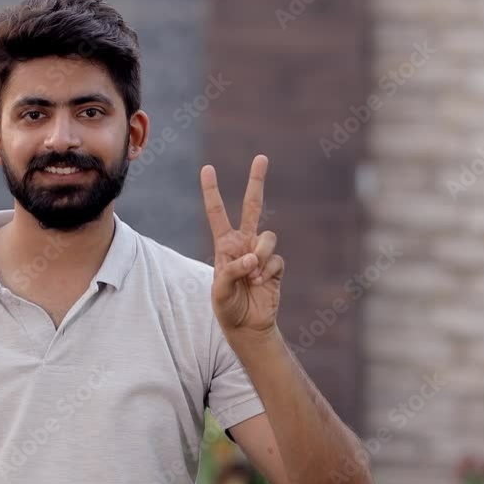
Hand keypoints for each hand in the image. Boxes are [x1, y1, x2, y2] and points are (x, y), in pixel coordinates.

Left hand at [201, 155, 283, 336]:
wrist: (247, 326)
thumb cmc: (227, 307)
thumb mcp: (219, 290)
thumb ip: (232, 271)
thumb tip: (253, 258)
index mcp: (224, 244)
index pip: (217, 212)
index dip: (212, 191)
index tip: (207, 169)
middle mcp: (244, 243)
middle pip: (253, 206)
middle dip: (257, 182)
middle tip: (262, 157)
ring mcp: (261, 253)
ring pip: (267, 237)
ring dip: (260, 254)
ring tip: (252, 276)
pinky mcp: (275, 266)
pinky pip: (275, 259)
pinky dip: (267, 272)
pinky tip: (260, 284)